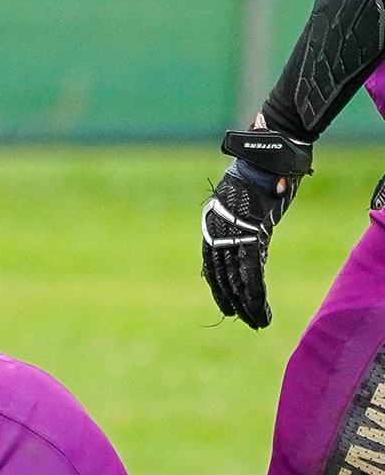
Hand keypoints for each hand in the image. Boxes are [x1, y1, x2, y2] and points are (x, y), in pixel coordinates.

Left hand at [201, 130, 311, 329]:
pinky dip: (255, 293)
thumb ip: (240, 218)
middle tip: (244, 320)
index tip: (227, 306)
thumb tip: (248, 233)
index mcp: (212, 226)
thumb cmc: (255, 171)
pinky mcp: (252, 233)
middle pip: (222, 277)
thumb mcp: (240, 197)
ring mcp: (234, 234)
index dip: (220, 288)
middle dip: (233, 301)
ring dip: (247, 304)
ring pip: (237, 279)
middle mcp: (218, 233)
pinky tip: (260, 309)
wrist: (264, 152)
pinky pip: (251, 271)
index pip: (211, 266)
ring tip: (257, 322)